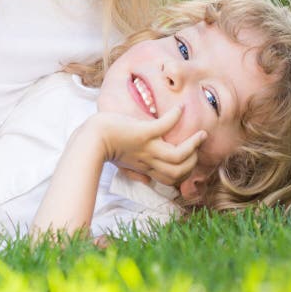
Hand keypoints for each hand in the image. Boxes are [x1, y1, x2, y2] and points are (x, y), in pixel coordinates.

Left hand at [87, 107, 205, 187]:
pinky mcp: (141, 132)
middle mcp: (149, 160)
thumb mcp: (122, 165)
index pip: (172, 178)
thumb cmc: (105, 148)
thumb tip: (148, 182)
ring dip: (192, 144)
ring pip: (179, 155)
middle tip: (198, 144)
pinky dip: (174, 118)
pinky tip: (179, 109)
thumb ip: (136, 174)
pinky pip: (164, 127)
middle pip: (180, 170)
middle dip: (193, 160)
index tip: (191, 159)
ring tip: (200, 133)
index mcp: (145, 167)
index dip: (186, 172)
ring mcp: (146, 147)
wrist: (90, 138)